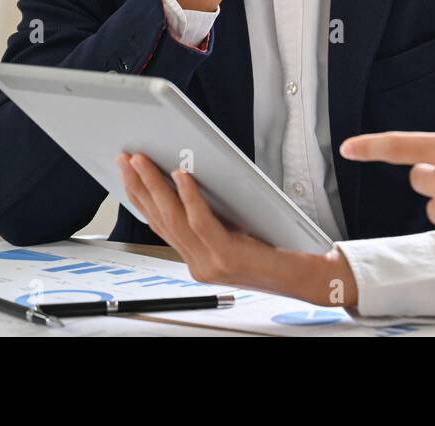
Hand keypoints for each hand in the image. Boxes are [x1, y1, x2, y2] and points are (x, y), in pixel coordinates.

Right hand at [115, 152, 356, 306]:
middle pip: (160, 220)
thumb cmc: (280, 249)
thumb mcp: (238, 232)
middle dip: (138, 187)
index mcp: (198, 258)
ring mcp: (211, 263)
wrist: (310, 276)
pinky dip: (189, 197)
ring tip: (143, 161)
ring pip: (174, 219)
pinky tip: (181, 176)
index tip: (125, 172)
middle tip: (125, 159)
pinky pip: (201, 222)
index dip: (139, 198)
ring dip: (154, 186)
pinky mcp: (228, 257)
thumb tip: (189, 177)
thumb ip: (214, 216)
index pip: (160, 225)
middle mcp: (199, 264)